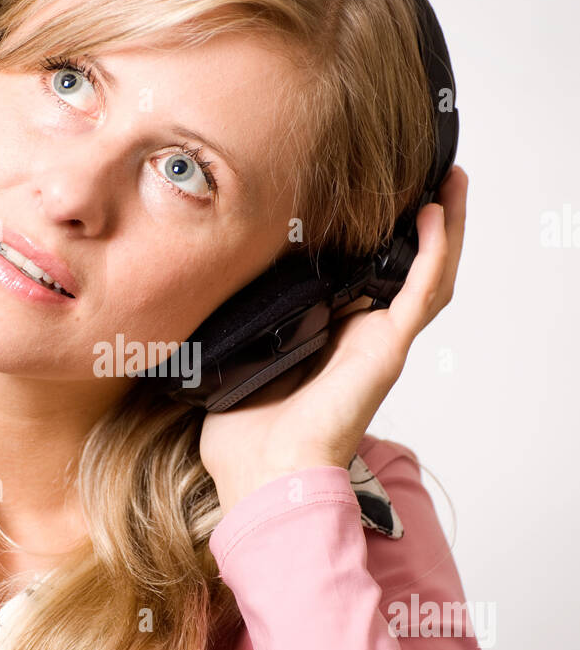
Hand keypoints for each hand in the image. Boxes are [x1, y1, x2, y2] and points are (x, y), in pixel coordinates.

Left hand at [199, 165, 468, 513]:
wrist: (263, 474)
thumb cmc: (245, 436)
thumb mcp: (233, 358)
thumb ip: (230, 324)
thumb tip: (199, 284)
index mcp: (330, 338)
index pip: (362, 277)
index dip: (375, 238)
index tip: (373, 193)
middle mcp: (362, 336)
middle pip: (406, 268)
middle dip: (423, 222)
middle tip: (432, 175)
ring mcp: (379, 342)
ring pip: (426, 275)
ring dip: (443, 227)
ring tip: (450, 180)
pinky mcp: (386, 350)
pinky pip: (420, 293)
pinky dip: (433, 252)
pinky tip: (434, 213)